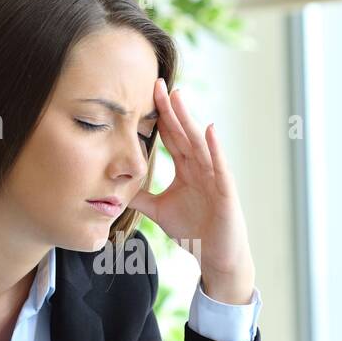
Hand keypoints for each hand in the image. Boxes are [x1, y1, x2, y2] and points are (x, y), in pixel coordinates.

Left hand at [126, 78, 255, 304]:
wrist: (217, 258)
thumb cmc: (195, 232)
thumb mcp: (160, 211)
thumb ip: (141, 197)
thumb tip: (115, 187)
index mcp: (187, 169)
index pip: (170, 137)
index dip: (158, 116)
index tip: (143, 94)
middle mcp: (201, 167)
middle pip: (183, 132)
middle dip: (170, 109)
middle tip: (156, 83)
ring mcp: (215, 176)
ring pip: (200, 143)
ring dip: (189, 119)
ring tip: (177, 97)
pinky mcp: (226, 191)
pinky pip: (220, 166)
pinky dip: (215, 147)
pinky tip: (210, 129)